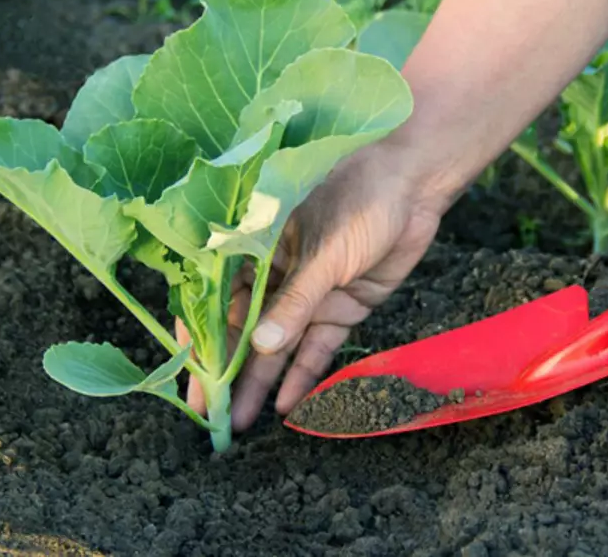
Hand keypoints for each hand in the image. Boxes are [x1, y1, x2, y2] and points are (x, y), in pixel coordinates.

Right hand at [176, 140, 447, 431]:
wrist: (415, 185)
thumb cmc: (360, 198)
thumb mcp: (323, 251)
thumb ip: (293, 302)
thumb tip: (261, 348)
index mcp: (257, 247)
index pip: (219, 298)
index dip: (203, 337)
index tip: (192, 373)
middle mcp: (278, 274)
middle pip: (246, 329)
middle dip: (229, 371)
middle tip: (212, 415)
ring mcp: (311, 292)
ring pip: (280, 344)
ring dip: (263, 380)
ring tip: (243, 421)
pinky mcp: (343, 305)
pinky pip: (319, 345)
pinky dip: (306, 372)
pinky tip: (289, 404)